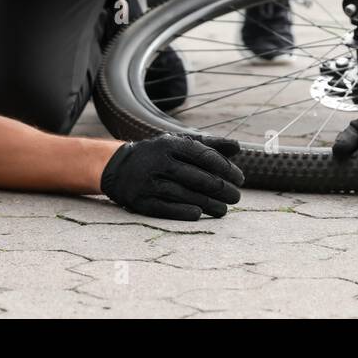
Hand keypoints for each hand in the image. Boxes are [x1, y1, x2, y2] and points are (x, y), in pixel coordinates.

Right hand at [100, 134, 243, 219]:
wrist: (118, 168)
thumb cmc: (158, 155)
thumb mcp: (178, 144)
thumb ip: (208, 145)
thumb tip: (237, 147)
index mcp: (170, 144)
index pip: (203, 155)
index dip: (225, 168)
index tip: (239, 178)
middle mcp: (159, 162)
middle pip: (197, 177)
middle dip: (221, 189)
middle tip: (236, 197)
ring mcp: (149, 182)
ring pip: (185, 195)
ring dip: (209, 204)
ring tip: (224, 209)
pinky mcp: (141, 201)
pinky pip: (167, 208)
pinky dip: (185, 211)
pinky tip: (200, 213)